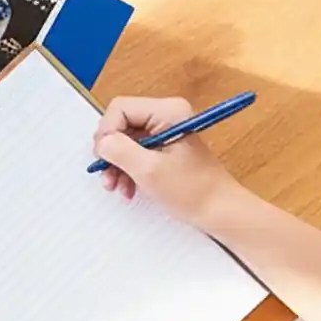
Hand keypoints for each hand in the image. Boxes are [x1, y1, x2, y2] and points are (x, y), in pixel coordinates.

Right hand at [93, 96, 245, 228]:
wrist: (219, 211)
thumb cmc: (192, 191)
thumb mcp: (149, 170)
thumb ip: (119, 150)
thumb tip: (101, 142)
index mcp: (167, 111)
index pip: (119, 108)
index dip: (107, 132)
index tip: (104, 158)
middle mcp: (165, 114)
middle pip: (120, 124)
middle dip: (110, 152)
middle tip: (107, 176)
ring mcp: (164, 130)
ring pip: (124, 139)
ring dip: (116, 164)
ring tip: (116, 186)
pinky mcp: (163, 146)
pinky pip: (134, 151)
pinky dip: (127, 169)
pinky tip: (128, 187)